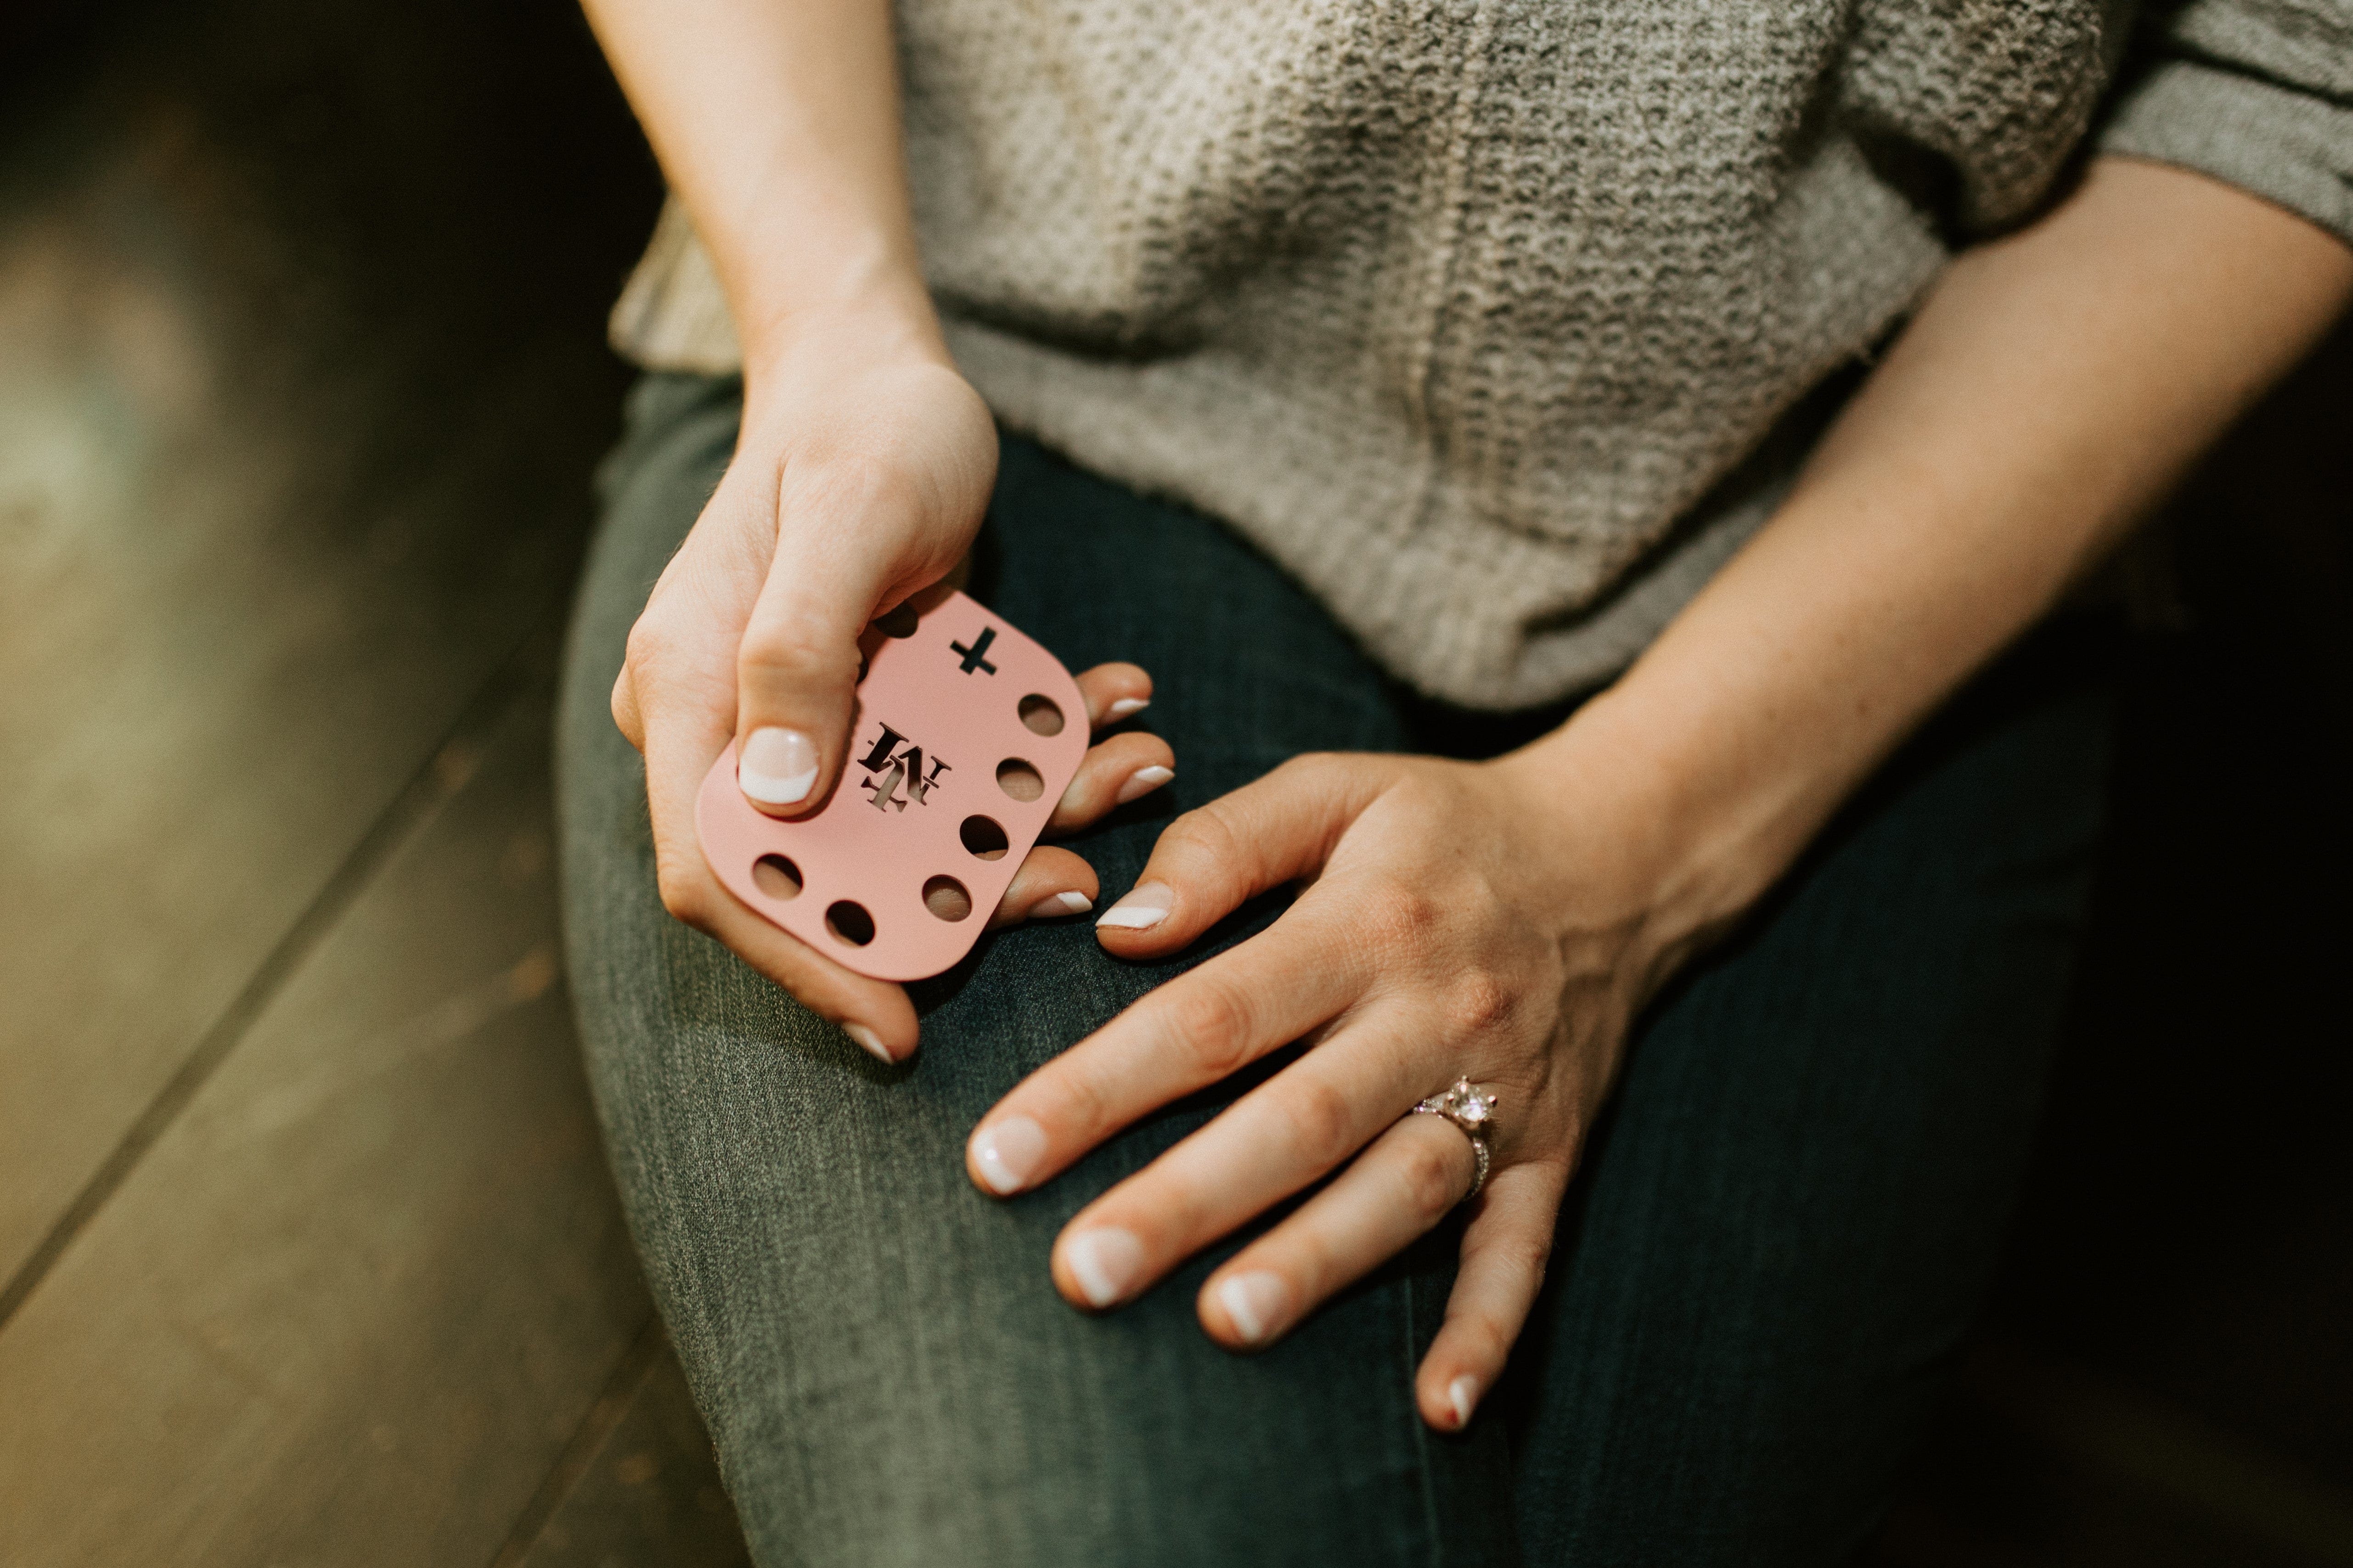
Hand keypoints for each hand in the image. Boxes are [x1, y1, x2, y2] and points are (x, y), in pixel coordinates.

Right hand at [610, 308, 1176, 1060]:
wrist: (879, 373)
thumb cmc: (866, 428)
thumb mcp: (851, 520)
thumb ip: (801, 645)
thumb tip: (771, 787)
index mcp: (691, 689)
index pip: (719, 869)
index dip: (803, 958)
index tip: (897, 1024)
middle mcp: (729, 723)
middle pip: (822, 869)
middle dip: (948, 897)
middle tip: (1073, 887)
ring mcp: (799, 723)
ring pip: (902, 829)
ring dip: (1016, 827)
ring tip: (1128, 780)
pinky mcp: (866, 710)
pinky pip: (942, 772)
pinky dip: (1026, 766)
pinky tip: (1113, 724)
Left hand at [963, 743, 1720, 1429]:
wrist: (1621, 856)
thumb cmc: (1446, 828)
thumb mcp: (1339, 788)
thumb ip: (1227, 843)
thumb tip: (1123, 926)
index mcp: (1367, 925)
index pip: (1213, 1015)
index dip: (1101, 1085)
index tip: (1001, 1153)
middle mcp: (1433, 1017)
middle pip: (1296, 1119)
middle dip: (1185, 1199)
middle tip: (1082, 1269)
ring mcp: (1502, 1093)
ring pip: (1402, 1190)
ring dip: (1317, 1260)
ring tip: (1224, 1323)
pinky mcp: (1555, 1150)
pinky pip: (1523, 1251)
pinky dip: (1487, 1331)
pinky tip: (1437, 1410)